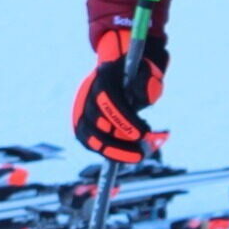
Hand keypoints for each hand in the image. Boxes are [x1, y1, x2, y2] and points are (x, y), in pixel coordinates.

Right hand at [72, 29, 167, 163]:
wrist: (120, 76)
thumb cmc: (137, 77)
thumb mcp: (147, 74)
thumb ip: (147, 83)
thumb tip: (141, 98)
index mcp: (104, 77)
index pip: (109, 100)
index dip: (125, 119)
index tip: (144, 133)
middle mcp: (88, 94)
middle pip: (97, 123)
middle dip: (121, 141)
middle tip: (144, 151)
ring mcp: (81, 111)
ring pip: (91, 138)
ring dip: (115, 152)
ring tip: (138, 155)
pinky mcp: (82, 126)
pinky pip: (90, 144)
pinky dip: (108, 153)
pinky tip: (127, 155)